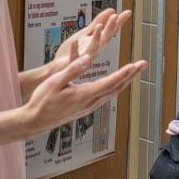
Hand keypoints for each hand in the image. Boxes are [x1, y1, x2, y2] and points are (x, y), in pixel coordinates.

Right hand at [22, 52, 144, 133]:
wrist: (35, 121)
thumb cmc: (42, 101)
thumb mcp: (55, 82)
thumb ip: (73, 69)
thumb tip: (89, 58)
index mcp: (84, 94)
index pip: (110, 82)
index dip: (124, 73)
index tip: (135, 64)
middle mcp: (90, 102)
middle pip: (116, 88)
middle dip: (131, 75)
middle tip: (143, 64)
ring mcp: (88, 107)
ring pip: (112, 93)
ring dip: (125, 81)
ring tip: (134, 72)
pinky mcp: (85, 109)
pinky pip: (105, 97)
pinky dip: (115, 88)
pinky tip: (116, 84)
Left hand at [54, 7, 129, 68]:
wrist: (59, 69)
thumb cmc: (73, 53)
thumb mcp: (87, 33)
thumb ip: (98, 22)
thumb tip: (112, 11)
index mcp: (97, 42)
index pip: (110, 31)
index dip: (118, 22)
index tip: (127, 13)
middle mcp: (94, 50)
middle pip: (104, 38)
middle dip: (110, 28)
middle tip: (115, 17)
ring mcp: (84, 57)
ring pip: (92, 47)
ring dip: (97, 37)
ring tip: (99, 26)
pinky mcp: (72, 63)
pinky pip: (74, 56)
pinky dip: (75, 49)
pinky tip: (75, 41)